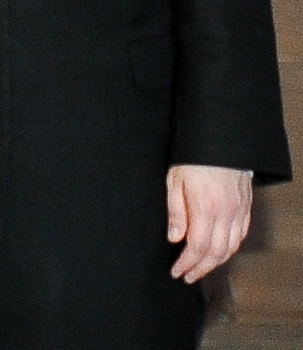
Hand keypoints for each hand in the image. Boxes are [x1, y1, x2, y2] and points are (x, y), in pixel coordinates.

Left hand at [169, 164, 254, 282]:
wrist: (220, 142)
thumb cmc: (193, 160)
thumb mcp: (174, 181)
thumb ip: (176, 212)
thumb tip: (175, 238)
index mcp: (205, 208)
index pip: (198, 246)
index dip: (188, 263)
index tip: (178, 271)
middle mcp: (226, 214)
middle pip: (216, 252)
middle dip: (201, 268)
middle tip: (188, 276)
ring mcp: (238, 211)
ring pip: (231, 247)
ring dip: (216, 262)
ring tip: (201, 268)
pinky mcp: (245, 207)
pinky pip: (241, 235)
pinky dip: (231, 248)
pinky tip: (221, 252)